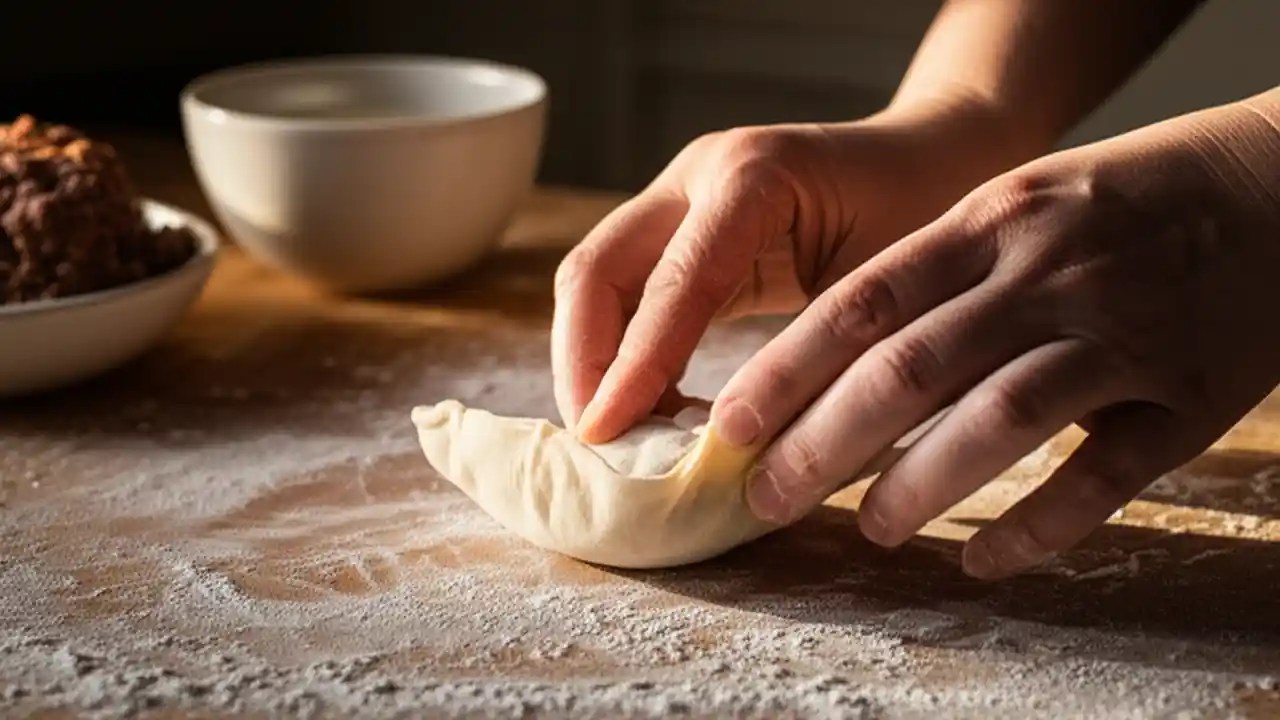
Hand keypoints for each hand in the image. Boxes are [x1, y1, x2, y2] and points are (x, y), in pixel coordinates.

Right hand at [553, 101, 1017, 438]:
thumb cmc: (932, 211)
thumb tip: (744, 451)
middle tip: (596, 446)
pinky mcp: (683, 232)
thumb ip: (815, 352)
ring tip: (618, 440)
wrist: (939, 155)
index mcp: (752, 177)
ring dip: (594, 363)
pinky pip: (629, 295)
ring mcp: (682, 199)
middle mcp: (698, 176)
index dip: (631, 367)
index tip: (604, 437)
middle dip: (583, 364)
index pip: (670, 284)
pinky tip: (650, 411)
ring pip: (597, 283)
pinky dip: (626, 355)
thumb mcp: (886, 282)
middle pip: (595, 271)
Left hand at [720, 96, 1279, 578]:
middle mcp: (1046, 275)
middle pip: (910, 369)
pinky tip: (985, 560)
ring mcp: (1121, 335)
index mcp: (991, 223)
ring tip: (872, 529)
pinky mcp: (1189, 398)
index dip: (786, 371)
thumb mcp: (1018, 203)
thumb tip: (832, 357)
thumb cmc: (1120, 204)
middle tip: (768, 498)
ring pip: (999, 422)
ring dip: (920, 486)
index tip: (728, 426)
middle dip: (825, 443)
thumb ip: (935, 270)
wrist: (1278, 182)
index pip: (863, 302)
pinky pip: (1102, 476)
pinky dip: (1038, 527)